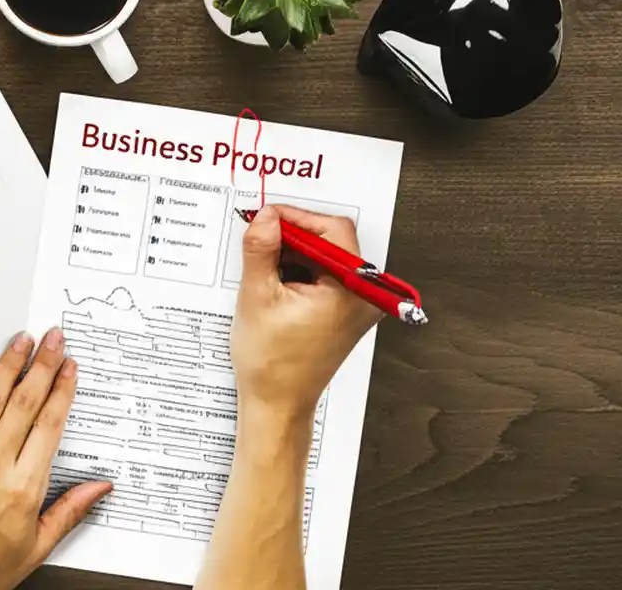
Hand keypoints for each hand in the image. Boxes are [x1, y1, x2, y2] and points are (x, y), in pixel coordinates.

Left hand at [0, 329, 112, 589]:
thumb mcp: (35, 548)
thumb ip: (70, 511)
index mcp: (24, 488)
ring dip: (9, 364)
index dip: (62, 390)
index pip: (50, 424)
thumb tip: (100, 487)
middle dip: (42, 364)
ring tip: (22, 340)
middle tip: (53, 337)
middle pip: (24, 402)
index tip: (70, 367)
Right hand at [232, 205, 382, 417]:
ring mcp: (357, 306)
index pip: (333, 230)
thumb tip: (265, 217)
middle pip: (332, 242)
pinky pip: (325, 277)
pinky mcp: (345, 313)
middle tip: (262, 241)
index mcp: (351, 291)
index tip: (268, 218)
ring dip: (294, 256)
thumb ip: (261, 249)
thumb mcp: (257, 296)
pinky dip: (300, 273)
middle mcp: (363, 297)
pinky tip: (276, 285)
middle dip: (293, 238)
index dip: (297, 218)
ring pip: (326, 258)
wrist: (277, 404)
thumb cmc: (272, 364)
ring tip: (266, 272)